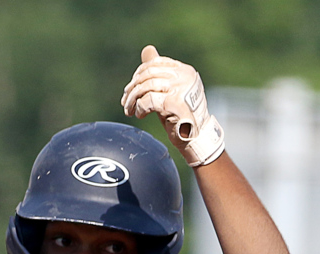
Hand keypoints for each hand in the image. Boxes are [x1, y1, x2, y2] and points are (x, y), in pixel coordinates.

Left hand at [121, 45, 224, 166]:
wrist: (194, 138)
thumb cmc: (180, 115)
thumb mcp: (168, 90)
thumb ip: (158, 72)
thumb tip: (147, 49)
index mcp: (184, 71)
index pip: (155, 64)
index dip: (138, 75)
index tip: (130, 90)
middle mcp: (184, 76)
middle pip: (148, 74)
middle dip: (132, 88)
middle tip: (125, 102)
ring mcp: (181, 89)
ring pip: (146, 86)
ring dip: (133, 100)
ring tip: (129, 110)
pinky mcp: (175, 103)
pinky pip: (148, 100)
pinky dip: (140, 108)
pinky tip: (139, 115)